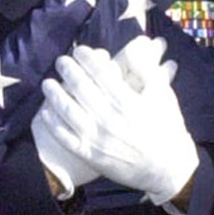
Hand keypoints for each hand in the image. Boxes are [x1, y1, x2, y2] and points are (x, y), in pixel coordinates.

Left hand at [39, 44, 198, 206]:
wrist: (167, 169)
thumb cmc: (167, 127)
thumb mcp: (163, 94)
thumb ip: (146, 70)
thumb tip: (133, 45)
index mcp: (128, 101)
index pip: (100, 72)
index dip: (86, 58)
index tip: (79, 51)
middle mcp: (110, 118)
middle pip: (81, 88)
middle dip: (68, 70)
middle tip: (61, 61)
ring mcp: (98, 138)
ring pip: (68, 111)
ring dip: (54, 95)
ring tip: (47, 83)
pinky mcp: (91, 155)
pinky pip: (66, 137)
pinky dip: (53, 124)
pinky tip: (46, 112)